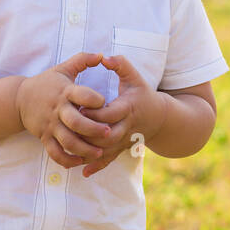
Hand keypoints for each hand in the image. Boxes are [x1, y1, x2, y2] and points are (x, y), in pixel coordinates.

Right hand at [16, 52, 112, 168]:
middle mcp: (58, 110)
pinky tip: (79, 161)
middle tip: (109, 132)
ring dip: (85, 149)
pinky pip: (55, 153)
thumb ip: (83, 60)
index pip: (82, 95)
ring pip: (68, 141)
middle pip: (77, 122)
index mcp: (65, 92)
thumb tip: (102, 54)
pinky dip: (67, 159)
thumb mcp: (63, 69)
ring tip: (99, 152)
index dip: (95, 99)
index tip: (105, 103)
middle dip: (94, 129)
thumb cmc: (46, 83)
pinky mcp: (44, 137)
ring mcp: (50, 125)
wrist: (19, 99)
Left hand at [76, 54, 169, 177]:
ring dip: (88, 151)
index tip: (78, 106)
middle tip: (69, 128)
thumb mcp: (134, 76)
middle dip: (87, 133)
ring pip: (105, 150)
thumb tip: (104, 57)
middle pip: (106, 135)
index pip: (109, 113)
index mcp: (128, 108)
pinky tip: (83, 172)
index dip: (93, 112)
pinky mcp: (122, 149)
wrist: (160, 118)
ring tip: (69, 146)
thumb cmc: (142, 93)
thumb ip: (120, 64)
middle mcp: (126, 127)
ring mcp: (124, 140)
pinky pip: (109, 160)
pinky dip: (97, 167)